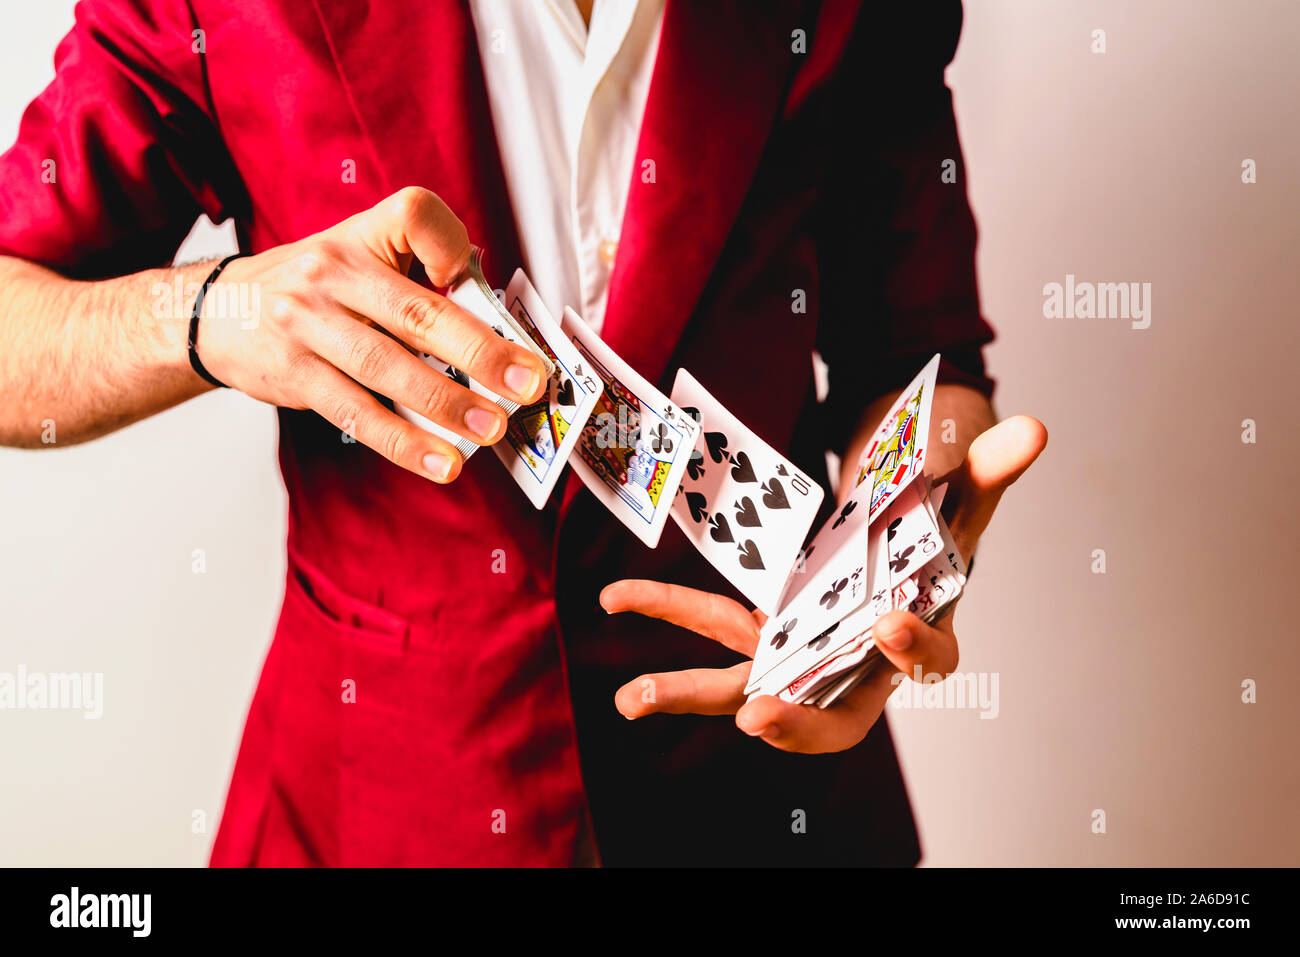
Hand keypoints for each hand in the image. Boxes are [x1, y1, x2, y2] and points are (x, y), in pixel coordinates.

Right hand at [195, 187, 548, 482]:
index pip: (414, 216)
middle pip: (415, 312)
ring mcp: (307, 323)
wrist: (219, 311)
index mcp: (362, 235)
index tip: (471, 277)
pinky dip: (404, 442)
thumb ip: (419, 285)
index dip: (450, 245)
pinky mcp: (293, 374)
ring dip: (447, 405)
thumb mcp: (360, 260)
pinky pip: (357, 413)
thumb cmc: (319, 289)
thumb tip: (496, 338)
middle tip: (526, 383)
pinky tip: (440, 462)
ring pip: (387, 368)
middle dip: (479, 353)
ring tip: (491, 429)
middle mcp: (331, 273)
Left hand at [599, 415, 1047, 753]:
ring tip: (631, 698)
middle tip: (761, 718)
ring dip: (691, 691)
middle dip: (799, 722)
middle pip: (836, 716)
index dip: (915, 652)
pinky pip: (710, 626)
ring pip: (749, 687)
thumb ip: (991, 467)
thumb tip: (1034, 429)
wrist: (888, 523)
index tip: (889, 626)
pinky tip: (615, 597)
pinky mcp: (759, 629)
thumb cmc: (931, 518)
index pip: (931, 662)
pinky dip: (667, 608)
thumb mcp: (961, 489)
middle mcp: (855, 660)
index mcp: (922, 632)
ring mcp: (801, 651)